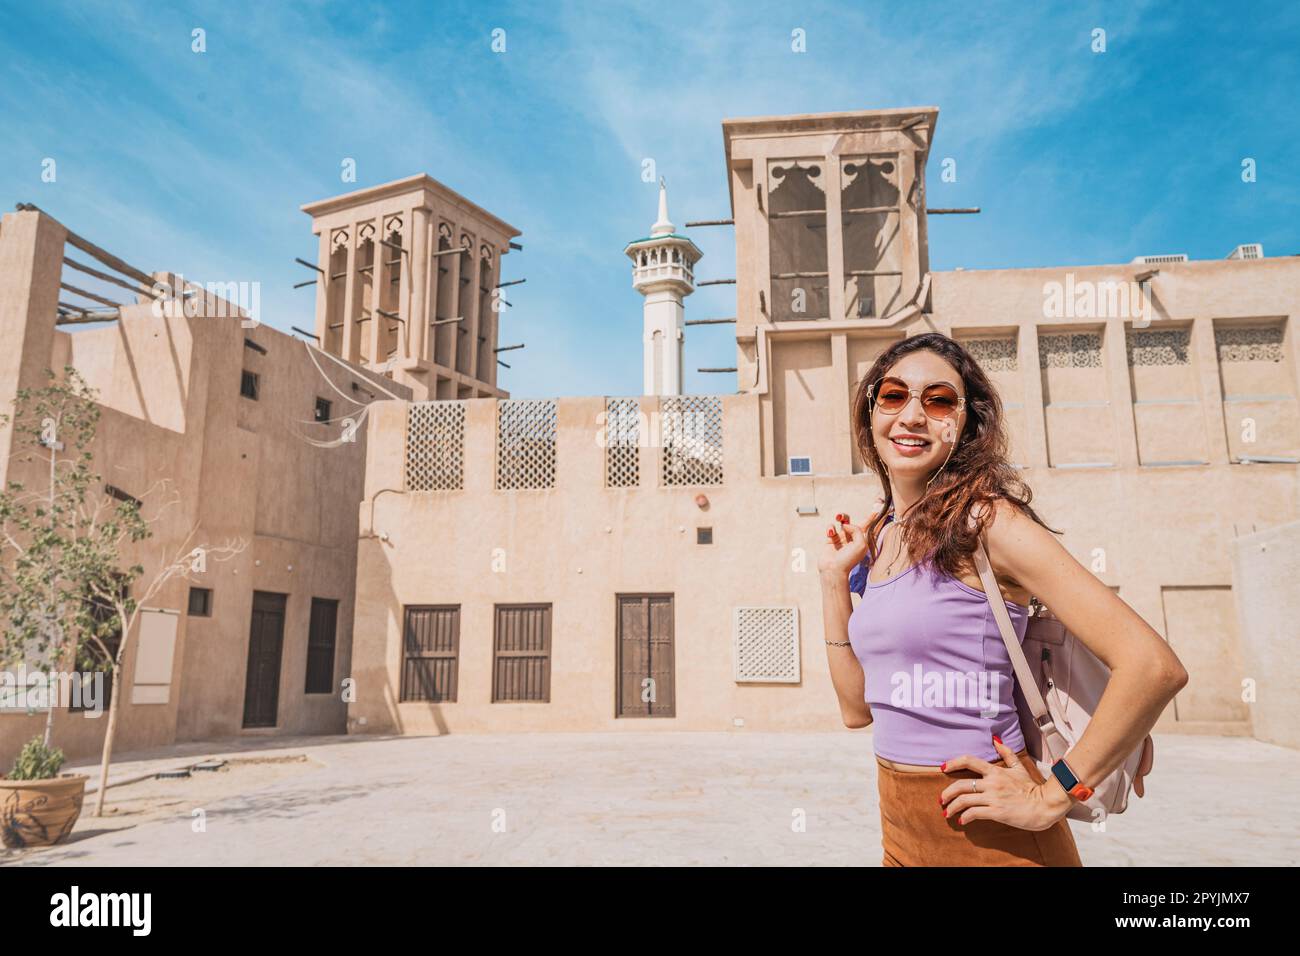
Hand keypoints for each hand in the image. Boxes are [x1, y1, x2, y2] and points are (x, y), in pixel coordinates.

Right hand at [817, 512, 869, 577]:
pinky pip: (831, 528)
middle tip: (843, 516)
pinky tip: (831, 533)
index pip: (869, 526)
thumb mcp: (861, 544)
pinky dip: (831, 528)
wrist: (834, 569)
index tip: (878, 509)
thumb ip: (857, 529)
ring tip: (838, 518)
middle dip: (846, 516)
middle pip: (852, 522)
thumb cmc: (849, 559)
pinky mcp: (831, 540)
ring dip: (840, 517)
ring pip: (841, 522)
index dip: (873, 518)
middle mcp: (852, 538)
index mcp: (862, 540)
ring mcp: (841, 538)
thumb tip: (846, 524)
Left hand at [939, 736, 1072, 831]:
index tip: (942, 768)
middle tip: (941, 800)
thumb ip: (1007, 754)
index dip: (953, 763)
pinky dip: (965, 817)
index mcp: (995, 771)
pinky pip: (974, 813)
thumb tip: (995, 740)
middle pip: (961, 784)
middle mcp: (991, 783)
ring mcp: (993, 797)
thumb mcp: (1019, 768)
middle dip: (947, 793)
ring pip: (964, 800)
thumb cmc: (1032, 788)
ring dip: (952, 807)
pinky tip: (962, 821)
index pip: (969, 761)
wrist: (1045, 805)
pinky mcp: (997, 811)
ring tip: (947, 813)